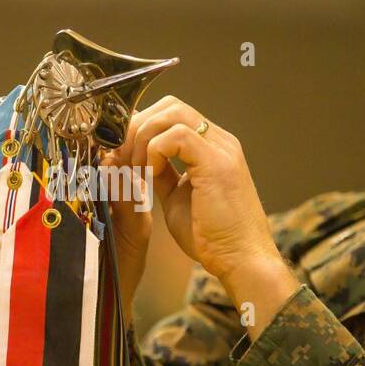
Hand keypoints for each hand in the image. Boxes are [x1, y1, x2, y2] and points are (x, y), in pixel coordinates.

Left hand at [107, 96, 299, 334]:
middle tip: (125, 157)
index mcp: (213, 148)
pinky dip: (154, 151)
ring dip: (144, 138)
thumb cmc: (213, 238)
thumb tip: (142, 160)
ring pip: (173, 113)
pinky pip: (177, 136)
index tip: (124, 153)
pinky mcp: (217, 163)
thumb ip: (163, 174)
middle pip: (171, 105)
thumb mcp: (178, 198)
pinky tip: (150, 175)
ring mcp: (221, 149)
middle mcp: (221, 141)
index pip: (174, 114)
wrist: (241, 260)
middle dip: (139, 126)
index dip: (143, 126)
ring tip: (138, 169)